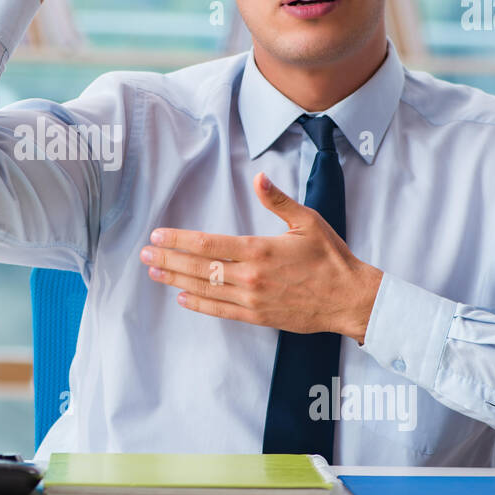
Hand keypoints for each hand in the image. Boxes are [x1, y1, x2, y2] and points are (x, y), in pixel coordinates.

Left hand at [138, 172, 383, 342]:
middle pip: (199, 267)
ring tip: (154, 271)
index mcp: (260, 250)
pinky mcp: (259, 316)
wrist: (350, 298)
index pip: (208, 244)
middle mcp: (251, 276)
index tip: (159, 235)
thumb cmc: (331, 258)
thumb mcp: (308, 222)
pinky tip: (182, 297)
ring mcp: (253, 299)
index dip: (179, 240)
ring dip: (176, 280)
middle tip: (144, 253)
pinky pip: (221, 311)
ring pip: (206, 289)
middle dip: (169, 259)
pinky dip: (199, 305)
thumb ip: (278, 201)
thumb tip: (259, 177)